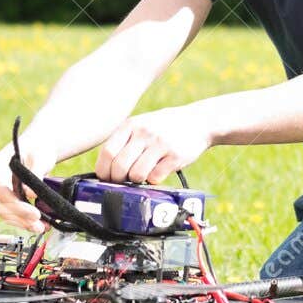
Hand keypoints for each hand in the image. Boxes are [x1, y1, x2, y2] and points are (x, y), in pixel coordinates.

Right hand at [0, 131, 57, 233]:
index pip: (2, 191)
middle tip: (39, 226)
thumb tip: (30, 194)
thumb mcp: (41, 157)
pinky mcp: (0, 197)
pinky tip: (35, 224)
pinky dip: (21, 220)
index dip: (17, 206)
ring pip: (3, 212)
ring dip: (21, 223)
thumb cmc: (38, 149)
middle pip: (0, 205)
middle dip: (20, 219)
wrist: (36, 147)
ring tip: (40, 228)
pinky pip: (8, 212)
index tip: (35, 214)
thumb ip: (36, 173)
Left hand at [95, 106, 213, 185]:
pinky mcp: (175, 156)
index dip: (104, 170)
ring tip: (143, 174)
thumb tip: (104, 169)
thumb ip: (123, 141)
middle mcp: (144, 133)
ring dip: (136, 181)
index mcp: (131, 125)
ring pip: (136, 175)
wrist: (198, 121)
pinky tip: (158, 171)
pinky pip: (155, 178)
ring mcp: (160, 144)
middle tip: (123, 181)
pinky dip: (153, 180)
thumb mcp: (141, 124)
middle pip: (120, 166)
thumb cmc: (164, 127)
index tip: (106, 177)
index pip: (107, 152)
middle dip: (118, 179)